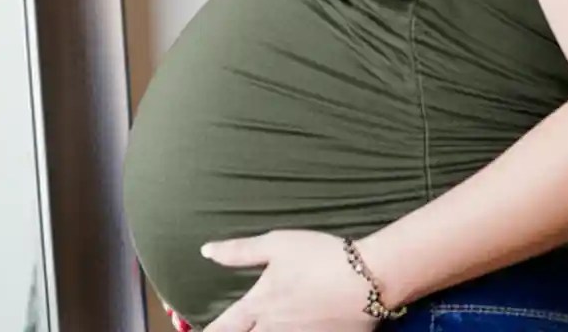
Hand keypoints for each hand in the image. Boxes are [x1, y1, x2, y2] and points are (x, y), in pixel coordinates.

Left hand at [202, 230, 376, 331]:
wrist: (370, 278)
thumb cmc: (321, 255)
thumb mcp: (276, 244)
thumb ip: (239, 251)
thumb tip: (206, 251)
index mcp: (259, 305)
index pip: (223, 328)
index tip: (197, 331)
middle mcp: (274, 329)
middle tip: (235, 329)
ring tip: (265, 327)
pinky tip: (294, 329)